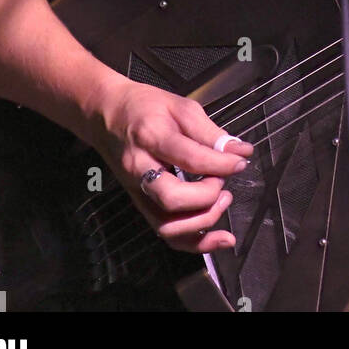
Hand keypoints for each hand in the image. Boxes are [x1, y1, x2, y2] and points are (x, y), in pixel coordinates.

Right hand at [90, 78, 254, 254]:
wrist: (107, 116)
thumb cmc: (145, 107)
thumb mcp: (181, 106)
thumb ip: (210, 132)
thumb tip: (240, 151)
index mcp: (151, 137)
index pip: (189, 158)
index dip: (221, 164)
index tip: (241, 161)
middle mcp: (140, 169)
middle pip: (173, 198)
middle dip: (208, 195)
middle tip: (224, 180)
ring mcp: (138, 192)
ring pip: (167, 225)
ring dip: (202, 221)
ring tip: (222, 200)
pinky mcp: (141, 205)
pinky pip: (166, 232)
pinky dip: (193, 241)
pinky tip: (217, 237)